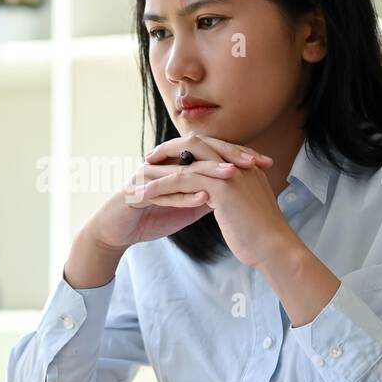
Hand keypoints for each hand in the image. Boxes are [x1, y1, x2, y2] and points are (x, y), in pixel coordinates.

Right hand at [86, 138, 272, 251]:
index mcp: (177, 161)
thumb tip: (239, 191)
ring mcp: (149, 175)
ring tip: (233, 175)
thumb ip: (210, 194)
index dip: (237, 154)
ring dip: (209, 172)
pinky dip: (185, 196)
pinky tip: (204, 199)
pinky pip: (165, 192)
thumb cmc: (152, 215)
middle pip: (199, 150)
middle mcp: (163, 162)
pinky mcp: (137, 192)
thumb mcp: (187, 204)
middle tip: (252, 162)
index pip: (211, 151)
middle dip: (226, 155)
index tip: (264, 163)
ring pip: (183, 169)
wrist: (117, 230)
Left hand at [136, 132, 294, 268]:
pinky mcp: (221, 187)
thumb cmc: (261, 237)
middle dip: (171, 148)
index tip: (169, 156)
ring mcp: (230, 173)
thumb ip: (234, 198)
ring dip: (162, 165)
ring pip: (188, 160)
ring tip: (141, 172)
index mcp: (245, 167)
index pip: (211, 147)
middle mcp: (239, 164)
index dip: (189, 150)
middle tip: (151, 157)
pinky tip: (145, 192)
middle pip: (198, 143)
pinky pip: (183, 180)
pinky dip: (162, 185)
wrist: (274, 249)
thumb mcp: (245, 209)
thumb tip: (222, 202)